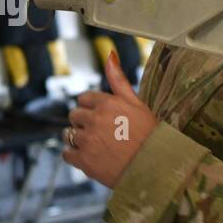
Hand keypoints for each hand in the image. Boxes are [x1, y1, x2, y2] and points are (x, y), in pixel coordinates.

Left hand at [62, 50, 157, 188]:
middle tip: (100, 134)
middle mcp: (95, 119)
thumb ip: (119, 79)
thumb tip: (110, 54)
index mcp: (108, 103)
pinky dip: (74, 156)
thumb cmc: (150, 136)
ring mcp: (88, 140)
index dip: (92, 109)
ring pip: (68, 134)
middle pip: (74, 115)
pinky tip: (90, 158)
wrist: (156, 169)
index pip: (84, 99)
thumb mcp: (138, 104)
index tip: (103, 119)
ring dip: (78, 139)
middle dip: (84, 123)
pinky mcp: (84, 160)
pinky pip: (66, 154)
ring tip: (96, 146)